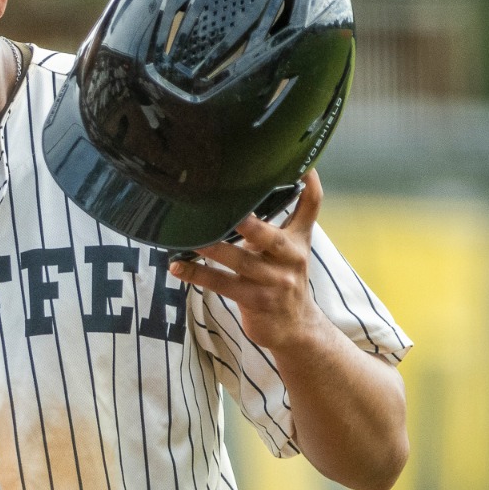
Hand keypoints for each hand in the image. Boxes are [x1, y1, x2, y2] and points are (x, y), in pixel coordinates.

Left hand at [170, 170, 333, 353]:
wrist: (295, 327)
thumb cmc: (284, 277)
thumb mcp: (291, 246)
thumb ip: (280, 219)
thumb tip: (260, 185)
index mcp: (297, 238)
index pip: (311, 204)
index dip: (308, 183)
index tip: (300, 162)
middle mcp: (290, 257)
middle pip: (269, 235)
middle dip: (249, 223)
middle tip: (227, 207)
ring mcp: (273, 281)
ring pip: (240, 261)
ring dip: (212, 248)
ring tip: (188, 236)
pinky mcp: (255, 300)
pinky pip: (221, 284)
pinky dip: (197, 274)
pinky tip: (177, 265)